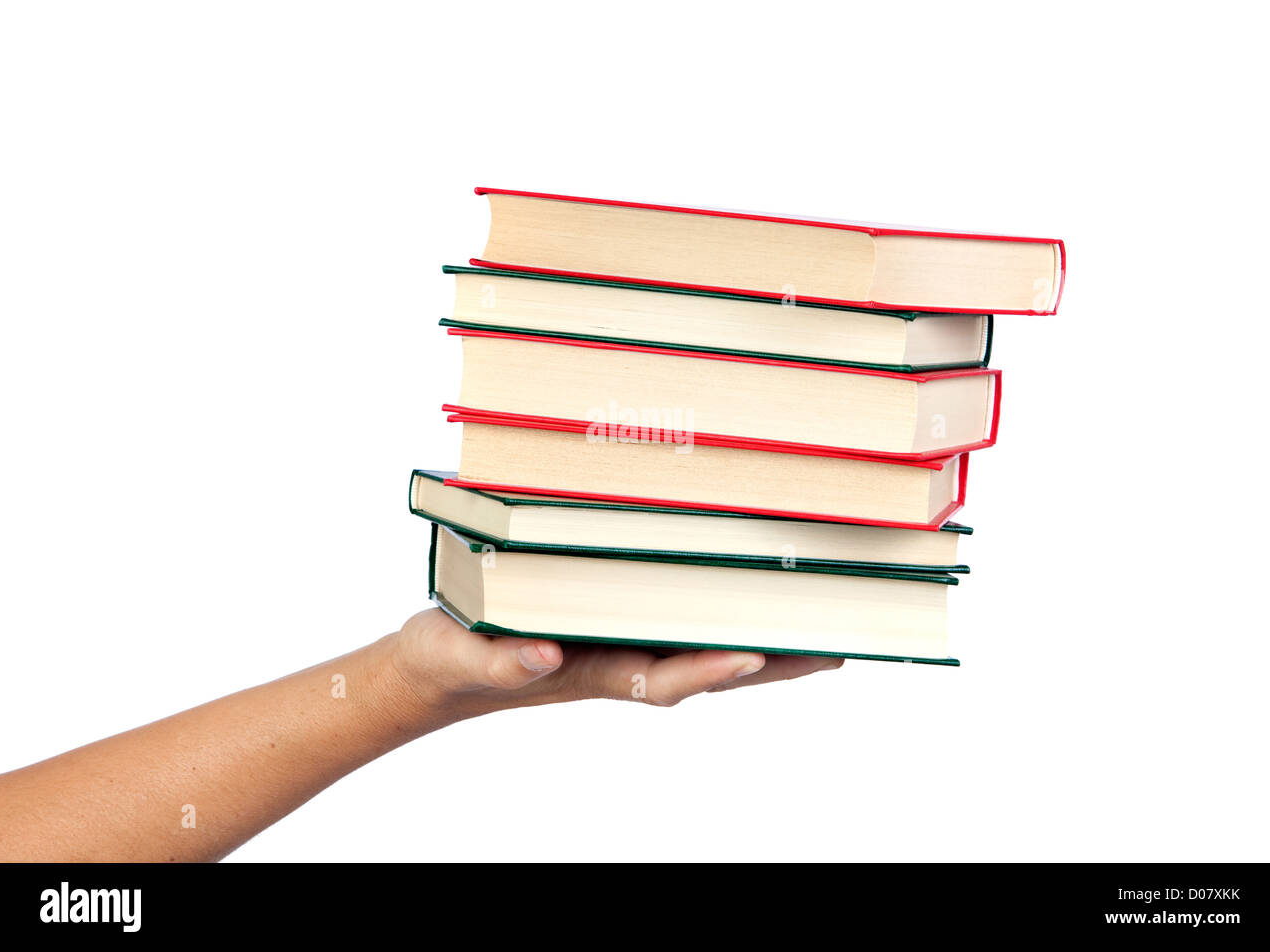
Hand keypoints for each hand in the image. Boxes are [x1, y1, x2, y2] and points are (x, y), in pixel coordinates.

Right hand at [389, 608, 843, 719]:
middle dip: (768, 663)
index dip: (709, 667)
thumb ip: (500, 658)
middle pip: (704, 667)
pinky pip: (677, 621)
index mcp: (588, 671)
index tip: (755, 653)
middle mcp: (616, 660)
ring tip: (820, 627)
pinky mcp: (610, 623)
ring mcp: (618, 644)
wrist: (436, 668)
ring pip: (701, 645)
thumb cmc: (448, 660)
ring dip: (760, 640)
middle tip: (832, 650)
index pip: (660, 675)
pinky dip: (719, 612)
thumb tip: (546, 655)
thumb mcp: (461, 654)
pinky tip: (750, 594)